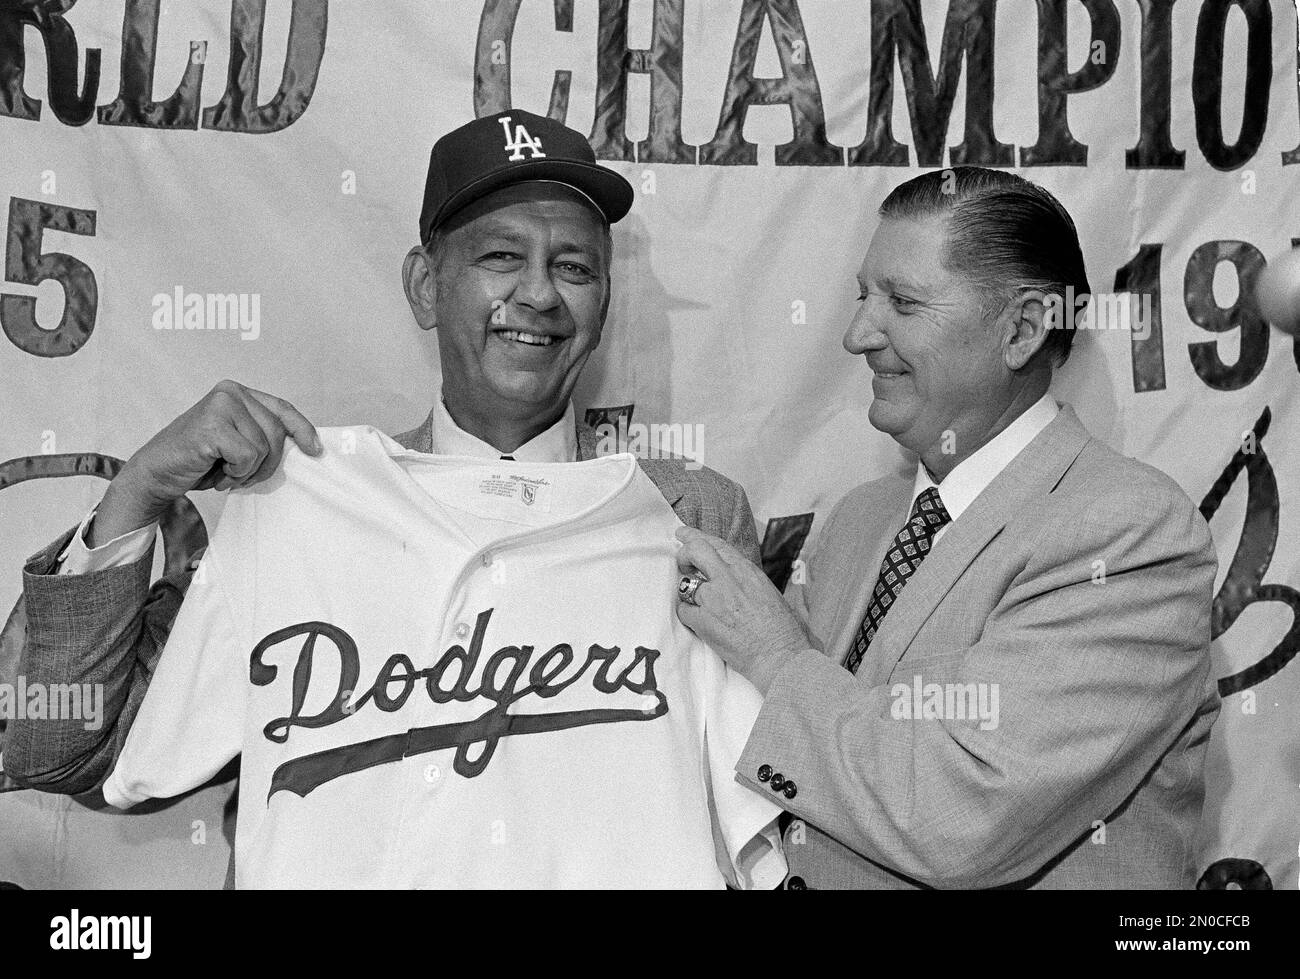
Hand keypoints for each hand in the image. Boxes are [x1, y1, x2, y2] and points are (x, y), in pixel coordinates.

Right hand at [90, 380, 320, 545]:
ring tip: (224, 471)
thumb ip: (263, 435)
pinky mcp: (211, 424)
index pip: (283, 408)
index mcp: (239, 393)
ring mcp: (220, 404)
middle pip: (276, 432)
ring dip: (247, 471)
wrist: (156, 474)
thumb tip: (308, 444)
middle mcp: (230, 392)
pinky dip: (235, 473)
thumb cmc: (199, 461)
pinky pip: (247, 456)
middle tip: (240, 475)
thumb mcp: (238, 443)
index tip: (316, 450)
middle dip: (266, 463)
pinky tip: (215, 471)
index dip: (303, 429)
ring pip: (263, 447)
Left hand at [673, 525, 810, 695]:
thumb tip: (738, 580)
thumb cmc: (784, 630)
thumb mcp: (770, 593)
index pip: (716, 544)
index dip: (696, 536)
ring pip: (685, 583)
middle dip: (683, 553)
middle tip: (682, 561)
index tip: (684, 534)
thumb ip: (748, 582)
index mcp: (748, 571)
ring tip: (695, 601)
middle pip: (695, 551)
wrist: (781, 655)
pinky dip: (687, 614)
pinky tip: (697, 620)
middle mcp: (728, 580)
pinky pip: (683, 610)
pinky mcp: (703, 622)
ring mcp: (714, 600)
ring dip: (687, 591)